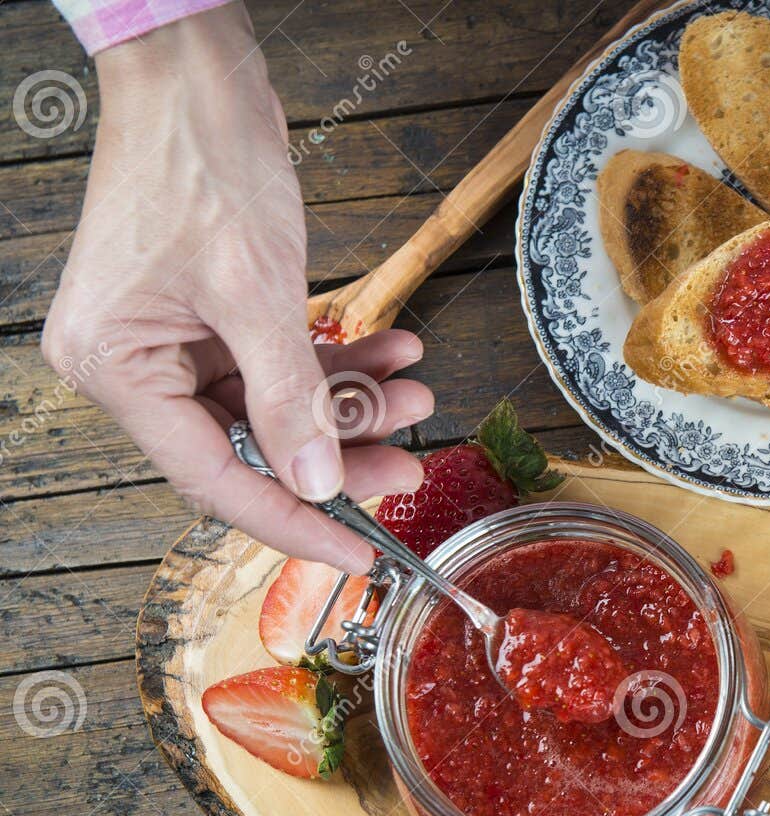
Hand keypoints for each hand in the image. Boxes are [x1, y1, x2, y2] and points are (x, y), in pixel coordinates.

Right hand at [41, 4, 431, 572]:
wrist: (196, 75)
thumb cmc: (201, 162)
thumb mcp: (256, 290)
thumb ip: (290, 395)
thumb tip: (317, 483)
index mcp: (118, 368)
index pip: (214, 479)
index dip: (292, 522)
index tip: (360, 552)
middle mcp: (135, 364)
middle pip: (251, 447)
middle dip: (340, 452)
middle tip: (412, 460)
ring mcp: (173, 339)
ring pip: (277, 406)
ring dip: (352, 402)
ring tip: (417, 392)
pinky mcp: (210, 315)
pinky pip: (281, 361)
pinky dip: (339, 360)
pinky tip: (395, 354)